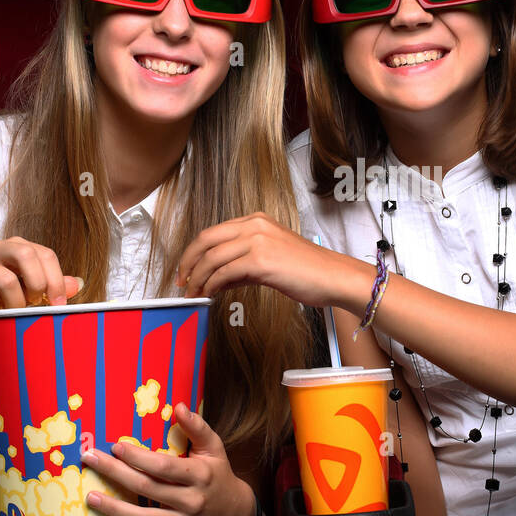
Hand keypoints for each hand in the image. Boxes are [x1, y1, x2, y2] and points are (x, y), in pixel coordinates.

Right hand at [0, 236, 83, 316]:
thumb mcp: (21, 285)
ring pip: (7, 280)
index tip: (58, 305)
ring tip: (13, 313)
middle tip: (36, 304)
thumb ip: (47, 283)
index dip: (57, 280)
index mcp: (15, 247)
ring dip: (16, 304)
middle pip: (26, 255)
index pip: (45, 254)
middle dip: (38, 283)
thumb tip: (77, 284)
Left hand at [80, 403, 253, 515]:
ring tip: (92, 497)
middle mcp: (193, 501)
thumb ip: (197, 427)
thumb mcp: (214, 449)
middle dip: (115, 473)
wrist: (236, 515)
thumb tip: (178, 406)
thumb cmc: (218, 476)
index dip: (138, 457)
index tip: (116, 446)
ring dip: (115, 509)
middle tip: (91, 460)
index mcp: (200, 475)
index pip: (163, 466)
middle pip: (147, 488)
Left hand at [174, 212, 359, 309]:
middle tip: (181, 281)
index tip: (187, 270)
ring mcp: (257, 240)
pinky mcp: (261, 260)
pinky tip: (210, 295)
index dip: (194, 252)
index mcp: (256, 221)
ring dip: (197, 278)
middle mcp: (254, 225)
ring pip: (211, 257)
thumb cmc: (309, 272)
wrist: (334, 277)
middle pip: (205, 239)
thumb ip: (244, 264)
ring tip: (193, 294)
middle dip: (187, 262)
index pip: (213, 232)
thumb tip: (219, 278)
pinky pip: (224, 272)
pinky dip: (211, 285)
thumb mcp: (271, 260)